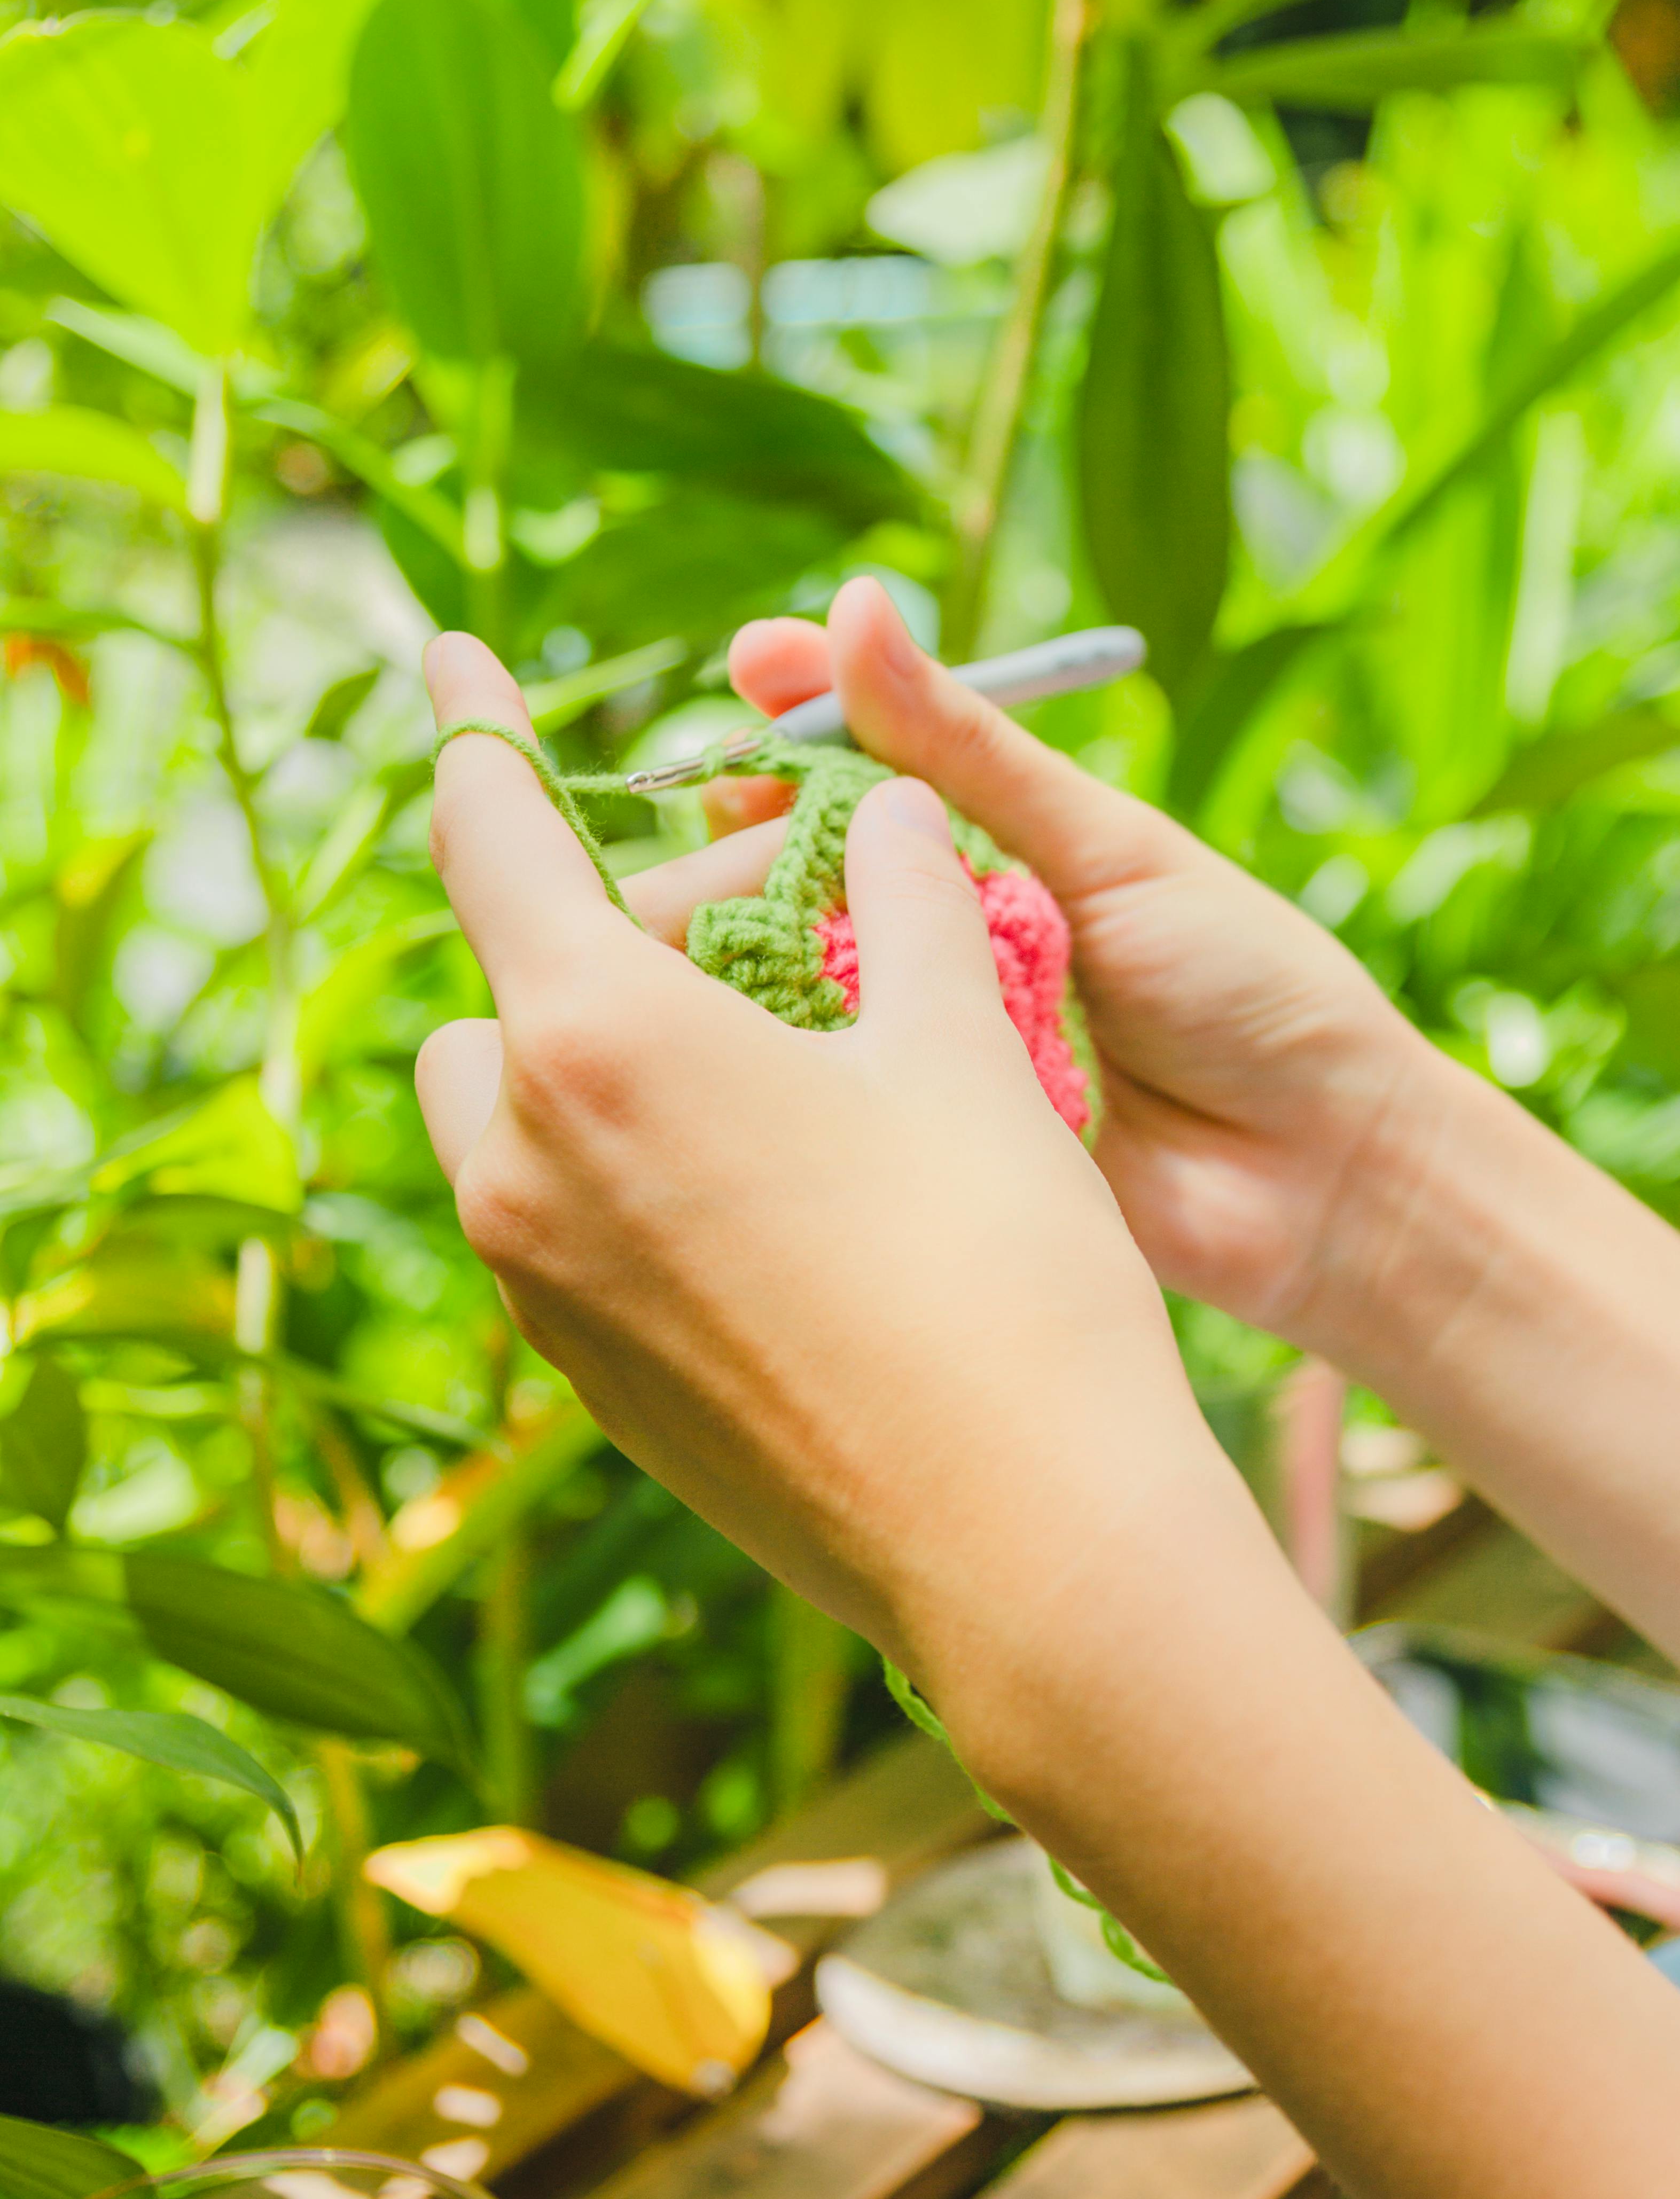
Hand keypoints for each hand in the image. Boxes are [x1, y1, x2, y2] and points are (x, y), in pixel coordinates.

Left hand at [413, 633, 1236, 1676]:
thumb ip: (909, 900)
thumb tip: (887, 813)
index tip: (445, 654)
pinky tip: (778, 1207)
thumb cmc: (999, 1271)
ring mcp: (545, 1292)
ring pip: (521, 1120)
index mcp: (597, 1042)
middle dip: (596, 945)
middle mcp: (525, 1166)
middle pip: (507, 993)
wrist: (1027, 1544)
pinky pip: (565, 1230)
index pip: (492, 830)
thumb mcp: (963, 1046)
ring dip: (604, 1071)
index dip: (472, 724)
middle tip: (756, 953)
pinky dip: (628, 1177)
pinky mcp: (590, 1386)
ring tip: (773, 1084)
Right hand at [718, 579, 1446, 1360]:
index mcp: (987, 851)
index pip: (854, 770)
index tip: (754, 668)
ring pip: (785, 989)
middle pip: (788, 883)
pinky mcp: (919, 1146)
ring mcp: (921, 1043)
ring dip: (738, 961)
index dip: (795, 721)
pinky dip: (787, 1072)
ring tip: (691, 947)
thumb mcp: (1105, 848)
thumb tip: (855, 605)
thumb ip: (968, 746)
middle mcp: (938, 941)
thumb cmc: (1243, 988)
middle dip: (733, 857)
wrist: (1322, 1178)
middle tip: (714, 850)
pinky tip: (731, 1058)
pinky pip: (828, 1099)